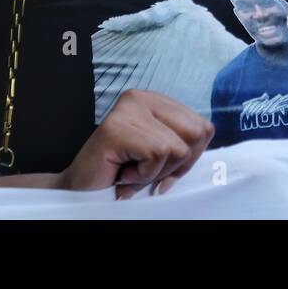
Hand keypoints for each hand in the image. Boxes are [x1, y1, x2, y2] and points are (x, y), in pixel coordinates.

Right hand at [59, 90, 212, 199]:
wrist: (79, 191)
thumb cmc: (121, 174)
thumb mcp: (162, 155)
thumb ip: (184, 144)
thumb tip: (208, 140)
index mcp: (156, 101)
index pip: (203, 127)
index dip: (190, 157)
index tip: (163, 169)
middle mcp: (142, 97)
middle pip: (196, 133)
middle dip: (176, 164)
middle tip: (146, 171)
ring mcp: (128, 109)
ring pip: (177, 147)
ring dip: (155, 172)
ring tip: (130, 171)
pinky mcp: (116, 127)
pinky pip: (156, 154)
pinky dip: (142, 176)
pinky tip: (122, 174)